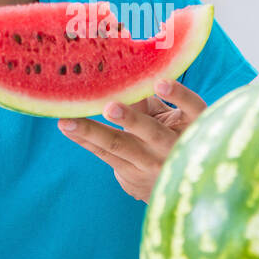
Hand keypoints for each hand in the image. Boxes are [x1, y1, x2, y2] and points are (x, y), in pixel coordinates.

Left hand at [57, 78, 206, 202]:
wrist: (173, 186)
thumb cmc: (170, 136)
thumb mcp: (171, 118)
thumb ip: (152, 100)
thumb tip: (126, 72)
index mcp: (192, 125)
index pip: (191, 107)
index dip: (178, 95)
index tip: (160, 82)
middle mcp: (172, 146)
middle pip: (152, 132)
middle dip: (131, 120)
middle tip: (111, 107)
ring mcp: (149, 163)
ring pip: (119, 146)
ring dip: (93, 132)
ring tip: (70, 121)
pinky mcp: (129, 173)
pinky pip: (103, 153)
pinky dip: (84, 139)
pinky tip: (67, 127)